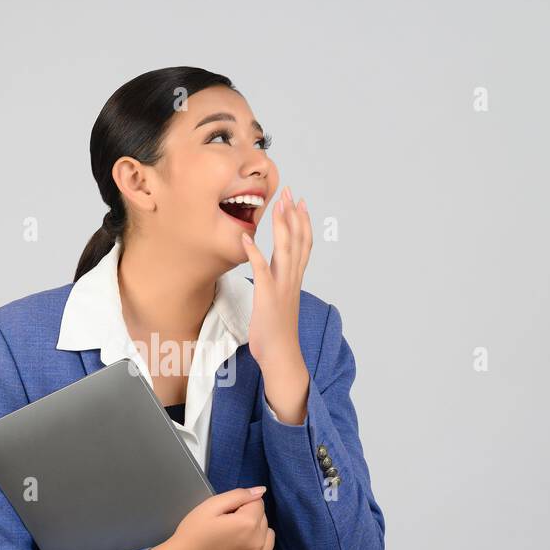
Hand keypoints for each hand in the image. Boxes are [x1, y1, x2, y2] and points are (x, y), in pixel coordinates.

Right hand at [145, 487, 277, 549]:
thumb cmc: (193, 534)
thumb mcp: (210, 506)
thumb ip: (238, 495)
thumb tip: (260, 491)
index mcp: (247, 523)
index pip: (258, 503)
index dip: (241, 505)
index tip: (226, 514)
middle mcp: (257, 543)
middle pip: (264, 520)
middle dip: (249, 518)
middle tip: (227, 527)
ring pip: (269, 538)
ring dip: (257, 535)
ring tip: (236, 540)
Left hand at [242, 186, 312, 422]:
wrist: (281, 357)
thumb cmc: (276, 334)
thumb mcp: (277, 302)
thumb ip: (275, 284)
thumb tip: (269, 273)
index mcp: (293, 280)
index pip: (303, 244)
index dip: (302, 222)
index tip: (299, 202)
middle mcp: (291, 279)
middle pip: (298, 241)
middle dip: (294, 215)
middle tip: (291, 193)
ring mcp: (281, 287)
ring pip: (286, 250)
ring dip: (282, 226)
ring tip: (278, 205)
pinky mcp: (268, 296)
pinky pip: (261, 270)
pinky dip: (254, 253)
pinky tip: (247, 238)